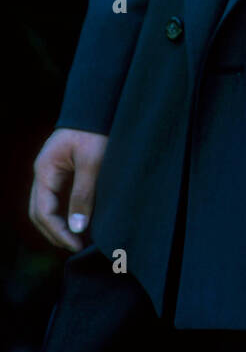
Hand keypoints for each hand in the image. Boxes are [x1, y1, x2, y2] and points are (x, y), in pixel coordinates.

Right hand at [29, 128, 108, 251]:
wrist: (100, 104)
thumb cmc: (95, 130)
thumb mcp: (92, 162)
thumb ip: (83, 194)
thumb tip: (76, 228)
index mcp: (45, 170)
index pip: (43, 211)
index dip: (59, 232)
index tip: (77, 245)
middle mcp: (44, 173)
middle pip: (40, 213)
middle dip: (55, 233)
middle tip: (77, 247)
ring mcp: (52, 172)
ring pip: (47, 207)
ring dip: (59, 225)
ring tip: (79, 239)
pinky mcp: (64, 171)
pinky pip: (59, 198)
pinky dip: (66, 213)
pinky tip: (82, 222)